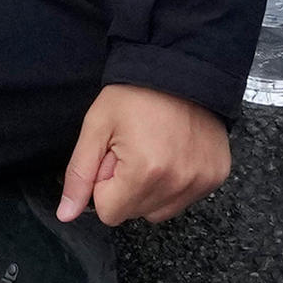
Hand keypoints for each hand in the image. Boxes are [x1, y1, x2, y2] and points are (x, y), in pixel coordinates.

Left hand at [57, 80, 230, 226]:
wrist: (182, 68)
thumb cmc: (137, 94)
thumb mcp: (97, 126)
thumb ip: (79, 174)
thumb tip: (66, 214)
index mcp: (144, 172)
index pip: (109, 213)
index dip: (105, 185)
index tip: (114, 155)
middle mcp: (177, 183)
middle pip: (135, 213)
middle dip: (127, 188)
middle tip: (134, 149)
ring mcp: (201, 181)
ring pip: (160, 211)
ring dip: (151, 189)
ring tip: (154, 151)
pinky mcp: (216, 176)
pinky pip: (185, 199)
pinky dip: (175, 183)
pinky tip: (174, 153)